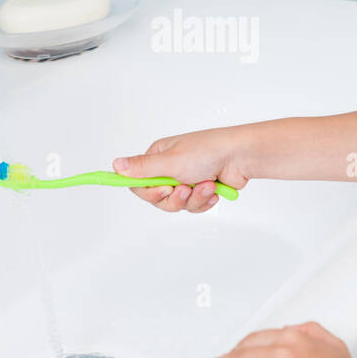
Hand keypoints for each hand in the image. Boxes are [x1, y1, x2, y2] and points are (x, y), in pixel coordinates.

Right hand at [112, 127, 250, 213]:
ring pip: (177, 204)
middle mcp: (169, 168)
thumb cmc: (208, 151)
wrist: (241, 157)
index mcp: (158, 156)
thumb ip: (142, 168)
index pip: (138, 181)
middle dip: (174, 198)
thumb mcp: (171, 161)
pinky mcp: (200, 190)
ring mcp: (186, 179)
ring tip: (206, 185)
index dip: (148, 191)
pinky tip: (213, 189)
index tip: (161, 190)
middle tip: (185, 188)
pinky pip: (193, 206)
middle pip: (158, 198)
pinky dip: (204, 200)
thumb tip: (115, 165)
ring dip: (193, 198)